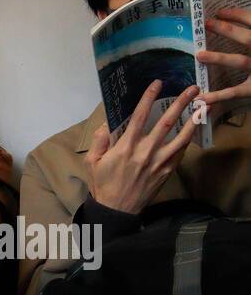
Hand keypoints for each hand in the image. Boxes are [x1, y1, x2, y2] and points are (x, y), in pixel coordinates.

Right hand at [86, 80, 199, 215]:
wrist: (117, 210)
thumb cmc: (103, 185)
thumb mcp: (92, 162)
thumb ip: (99, 141)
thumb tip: (107, 123)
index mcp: (125, 147)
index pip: (139, 116)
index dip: (148, 98)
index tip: (157, 84)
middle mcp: (145, 151)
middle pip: (166, 122)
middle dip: (181, 103)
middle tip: (193, 89)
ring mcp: (158, 162)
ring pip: (181, 137)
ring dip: (193, 120)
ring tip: (203, 106)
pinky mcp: (166, 171)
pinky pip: (181, 152)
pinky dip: (188, 139)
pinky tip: (193, 129)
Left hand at [197, 7, 250, 107]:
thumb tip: (245, 21)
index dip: (238, 15)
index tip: (220, 12)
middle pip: (247, 39)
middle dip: (227, 30)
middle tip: (207, 24)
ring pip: (240, 62)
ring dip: (219, 58)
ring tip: (200, 55)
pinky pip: (235, 92)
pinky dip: (219, 95)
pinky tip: (202, 97)